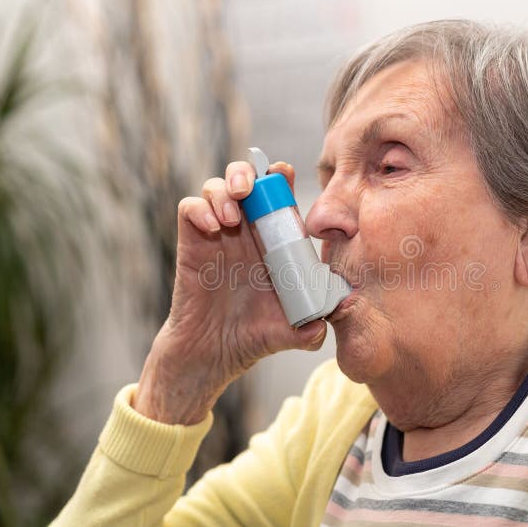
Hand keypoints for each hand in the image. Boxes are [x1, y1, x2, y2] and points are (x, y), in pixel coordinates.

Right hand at [132, 161, 327, 423]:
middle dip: (246, 171)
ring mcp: (216, 236)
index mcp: (273, 241)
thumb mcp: (293, 332)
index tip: (283, 175)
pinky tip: (212, 228)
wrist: (215, 354)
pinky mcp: (191, 244)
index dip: (279, 177)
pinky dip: (200, 208)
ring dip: (222, 190)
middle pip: (243, 178)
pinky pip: (189, 208)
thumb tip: (338, 313)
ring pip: (215, 187)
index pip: (277, 194)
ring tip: (230, 219)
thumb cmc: (254, 336)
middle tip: (248, 190)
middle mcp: (245, 232)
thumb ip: (316, 325)